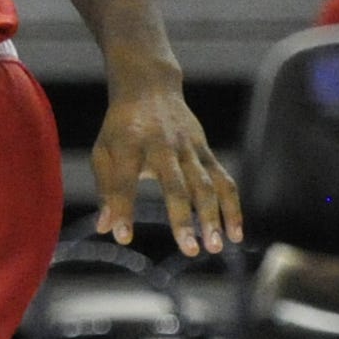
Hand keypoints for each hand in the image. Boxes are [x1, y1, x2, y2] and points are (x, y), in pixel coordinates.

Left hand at [91, 74, 244, 257]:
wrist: (149, 87)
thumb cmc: (120, 128)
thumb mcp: (104, 152)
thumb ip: (107, 189)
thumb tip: (106, 229)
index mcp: (128, 145)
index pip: (123, 180)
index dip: (123, 208)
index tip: (123, 237)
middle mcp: (161, 146)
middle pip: (175, 185)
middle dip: (183, 218)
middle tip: (189, 251)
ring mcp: (187, 147)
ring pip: (205, 183)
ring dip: (213, 216)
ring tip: (215, 247)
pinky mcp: (204, 150)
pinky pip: (223, 179)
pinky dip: (231, 206)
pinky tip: (234, 234)